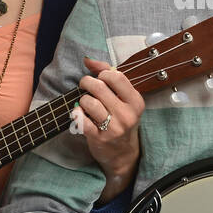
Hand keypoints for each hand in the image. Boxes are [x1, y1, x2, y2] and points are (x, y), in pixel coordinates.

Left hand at [74, 56, 144, 195]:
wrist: (122, 153)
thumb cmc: (121, 119)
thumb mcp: (123, 98)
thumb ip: (109, 75)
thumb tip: (88, 59)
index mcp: (136, 101)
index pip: (116, 76)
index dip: (103, 73)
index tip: (100, 79)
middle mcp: (127, 114)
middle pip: (99, 86)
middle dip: (87, 83)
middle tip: (85, 86)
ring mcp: (113, 127)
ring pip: (88, 101)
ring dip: (82, 100)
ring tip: (85, 104)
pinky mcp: (99, 138)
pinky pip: (80, 118)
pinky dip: (76, 114)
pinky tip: (80, 114)